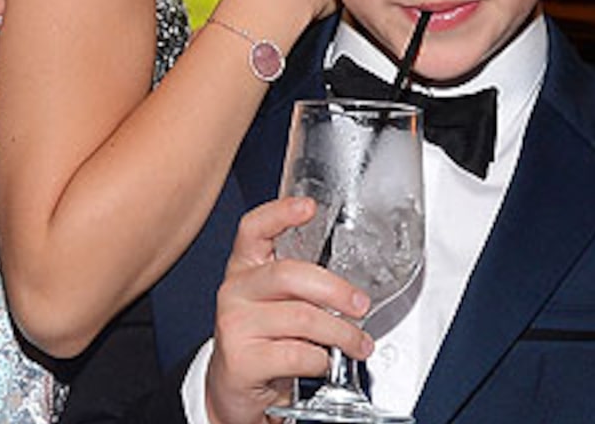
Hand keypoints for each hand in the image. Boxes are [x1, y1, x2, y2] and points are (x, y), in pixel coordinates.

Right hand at [206, 198, 370, 423]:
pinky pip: (296, 354)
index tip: (309, 206)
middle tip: (360, 305)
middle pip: (289, 274)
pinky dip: (320, 360)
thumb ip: (302, 285)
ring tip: (357, 343)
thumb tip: (352, 285)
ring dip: (340, 333)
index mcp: (245, 266)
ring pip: (301, 317)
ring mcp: (235, 323)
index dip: (280, 213)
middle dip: (335, 290)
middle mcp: (235, 289)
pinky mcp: (242, 359)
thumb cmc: (264, 338)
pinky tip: (324, 362)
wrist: (235, 388)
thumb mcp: (275, 302)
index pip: (254, 229)